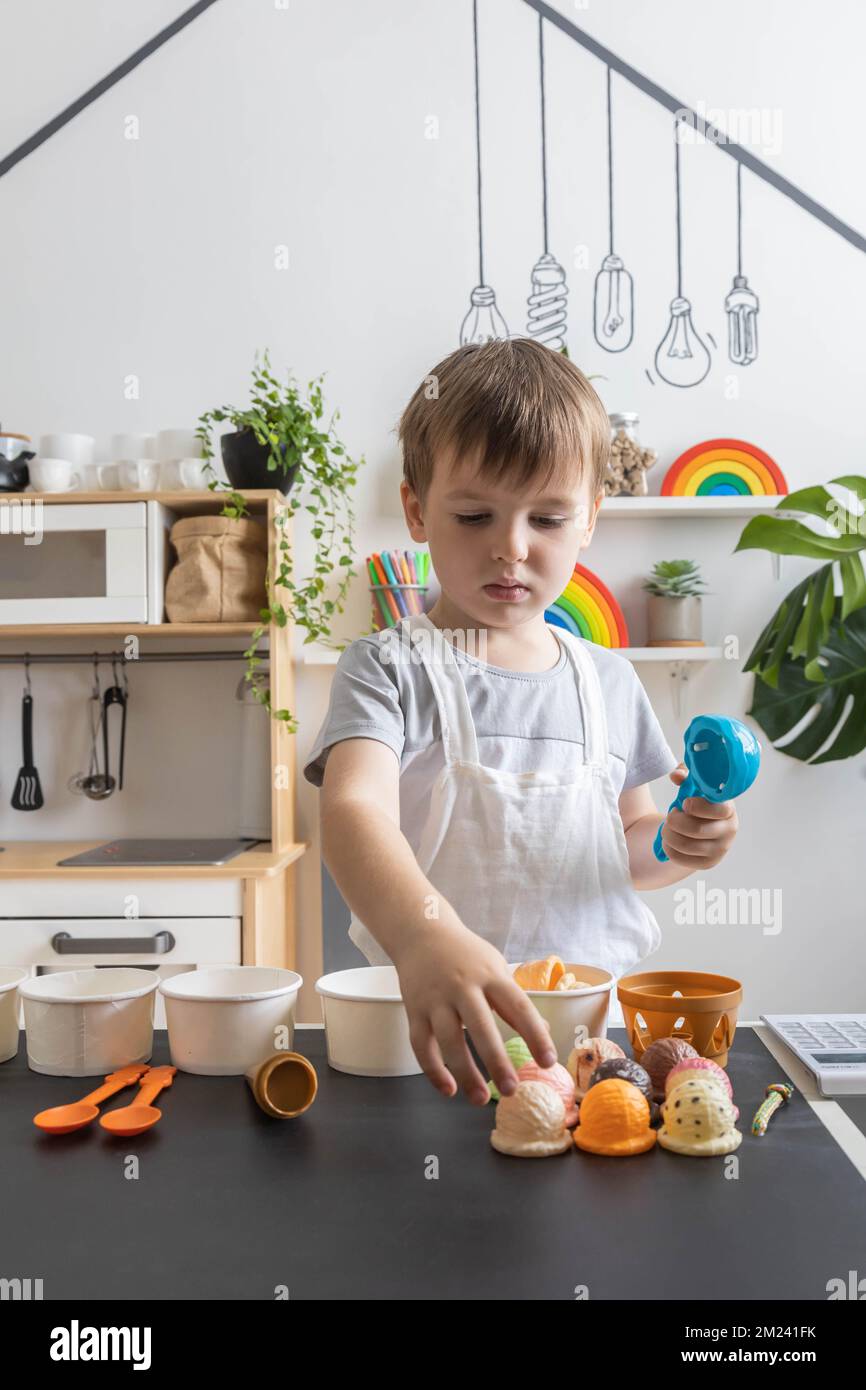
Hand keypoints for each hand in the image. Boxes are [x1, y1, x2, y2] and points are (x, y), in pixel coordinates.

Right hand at [392, 920, 558, 1105]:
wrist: (422, 933)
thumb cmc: (466, 955)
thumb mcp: (496, 968)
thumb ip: (515, 1001)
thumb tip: (543, 1033)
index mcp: (490, 975)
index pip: (518, 1007)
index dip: (535, 1035)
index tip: (547, 1061)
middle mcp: (462, 987)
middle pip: (480, 1027)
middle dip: (496, 1061)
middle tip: (511, 1090)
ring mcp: (435, 999)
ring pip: (448, 1040)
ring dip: (465, 1072)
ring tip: (479, 1099)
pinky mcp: (414, 1010)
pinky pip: (421, 1044)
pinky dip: (432, 1070)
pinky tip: (448, 1089)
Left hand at [660, 763, 738, 867]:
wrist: (699, 828)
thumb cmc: (696, 802)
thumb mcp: (692, 786)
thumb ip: (685, 775)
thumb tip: (677, 775)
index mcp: (728, 808)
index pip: (718, 810)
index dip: (697, 807)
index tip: (684, 803)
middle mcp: (729, 830)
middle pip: (697, 829)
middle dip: (675, 821)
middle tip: (670, 815)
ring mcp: (720, 849)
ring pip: (687, 845)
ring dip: (669, 834)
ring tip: (666, 828)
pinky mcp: (708, 863)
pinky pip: (682, 859)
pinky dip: (668, 849)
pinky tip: (668, 840)